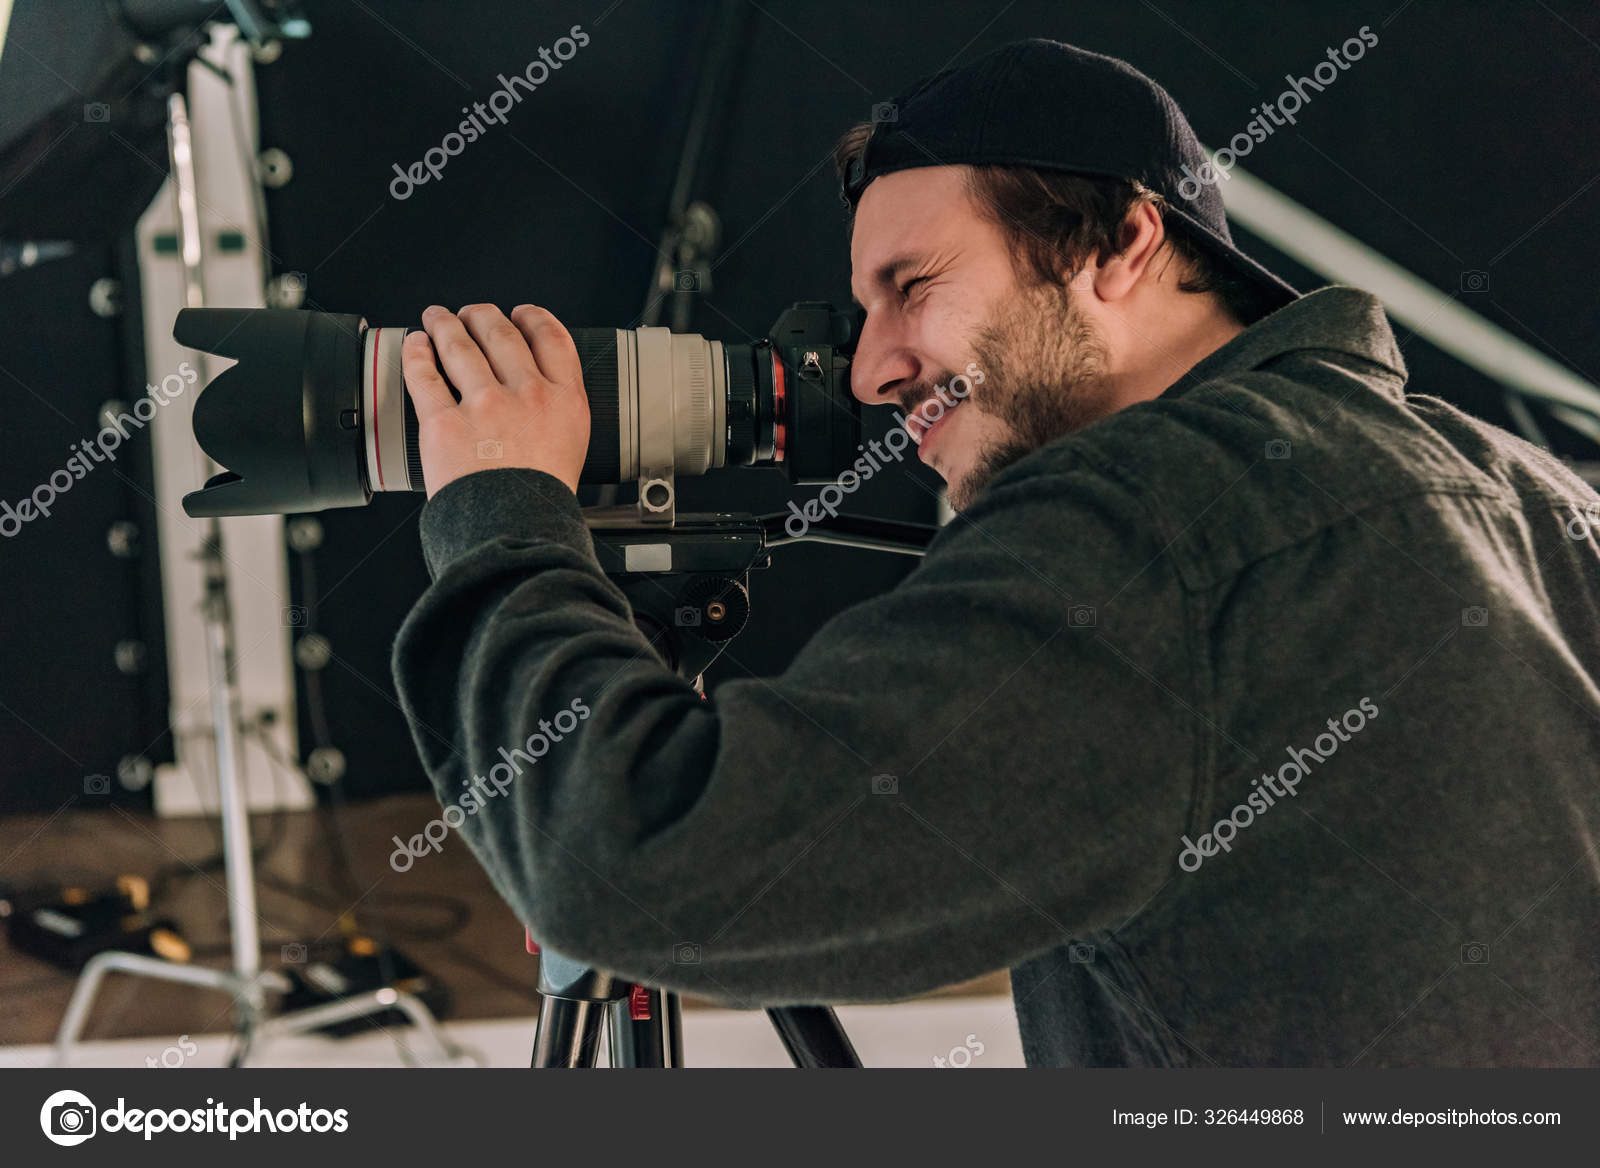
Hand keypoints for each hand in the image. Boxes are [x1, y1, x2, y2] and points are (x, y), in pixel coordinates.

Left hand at [400, 303, 589, 497]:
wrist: (518, 530)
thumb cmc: (543, 501)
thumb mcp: (574, 447)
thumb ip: (558, 413)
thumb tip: (539, 391)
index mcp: (564, 401)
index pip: (551, 338)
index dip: (534, 317)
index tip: (522, 314)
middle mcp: (526, 395)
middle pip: (501, 333)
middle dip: (481, 316)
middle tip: (471, 314)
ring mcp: (484, 406)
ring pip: (459, 345)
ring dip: (444, 324)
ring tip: (436, 318)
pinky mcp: (445, 423)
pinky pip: (424, 376)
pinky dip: (416, 353)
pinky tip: (415, 344)